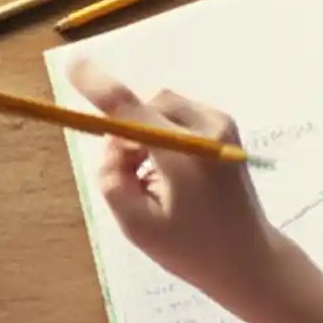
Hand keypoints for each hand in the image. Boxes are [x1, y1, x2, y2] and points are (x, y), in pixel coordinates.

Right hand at [67, 59, 280, 302]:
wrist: (248, 258)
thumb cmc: (192, 249)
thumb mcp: (137, 224)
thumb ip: (113, 178)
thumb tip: (113, 141)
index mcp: (188, 155)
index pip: (133, 110)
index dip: (100, 87)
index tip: (74, 64)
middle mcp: (210, 130)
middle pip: (148, 105)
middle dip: (128, 130)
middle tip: (128, 174)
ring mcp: (224, 128)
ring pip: (163, 109)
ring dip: (146, 135)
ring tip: (153, 182)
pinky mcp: (228, 132)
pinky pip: (180, 118)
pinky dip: (165, 137)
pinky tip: (171, 175)